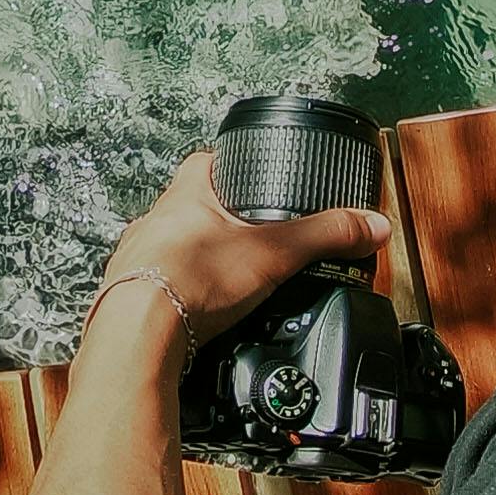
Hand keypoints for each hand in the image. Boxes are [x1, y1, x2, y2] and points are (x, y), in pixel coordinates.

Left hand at [93, 148, 390, 346]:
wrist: (138, 335)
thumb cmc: (192, 281)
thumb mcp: (274, 254)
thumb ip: (325, 236)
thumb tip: (369, 224)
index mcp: (188, 192)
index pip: (210, 160)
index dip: (234, 164)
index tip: (254, 172)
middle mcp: (156, 218)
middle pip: (192, 204)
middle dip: (221, 219)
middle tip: (251, 234)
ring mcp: (137, 256)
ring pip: (172, 245)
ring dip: (197, 257)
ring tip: (228, 277)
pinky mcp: (127, 293)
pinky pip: (157, 283)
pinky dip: (179, 292)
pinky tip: (198, 309)